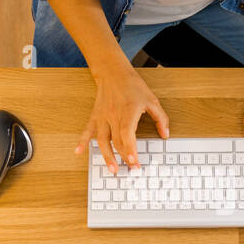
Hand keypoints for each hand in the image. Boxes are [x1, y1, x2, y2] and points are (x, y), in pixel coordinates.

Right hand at [74, 56, 169, 173]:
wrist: (113, 73)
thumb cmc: (133, 86)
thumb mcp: (152, 100)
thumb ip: (160, 118)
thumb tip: (165, 135)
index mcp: (128, 112)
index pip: (127, 134)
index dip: (129, 149)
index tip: (133, 161)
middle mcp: (113, 116)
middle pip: (117, 141)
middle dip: (124, 157)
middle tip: (131, 169)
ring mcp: (102, 117)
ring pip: (102, 140)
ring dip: (106, 156)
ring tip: (112, 169)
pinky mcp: (95, 117)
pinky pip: (87, 130)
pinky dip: (82, 141)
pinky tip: (78, 152)